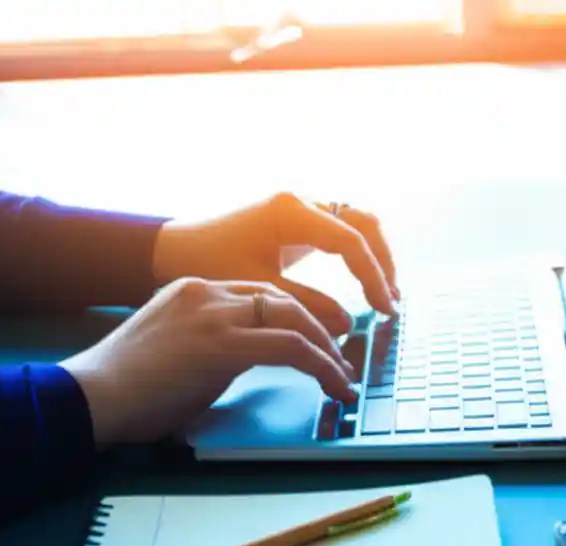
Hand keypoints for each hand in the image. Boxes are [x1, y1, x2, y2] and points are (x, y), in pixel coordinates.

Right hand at [59, 277, 357, 446]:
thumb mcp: (177, 353)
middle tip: (341, 359)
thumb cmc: (124, 390)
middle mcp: (207, 292)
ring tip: (343, 377)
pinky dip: (323, 368)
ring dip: (328, 351)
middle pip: (284, 299)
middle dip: (321, 330)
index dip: (296, 317)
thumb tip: (246, 363)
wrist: (89, 398)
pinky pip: (292, 348)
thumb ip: (212, 347)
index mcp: (194, 290)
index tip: (317, 341)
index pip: (261, 294)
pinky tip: (335, 387)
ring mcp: (215, 314)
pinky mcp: (223, 343)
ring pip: (295, 319)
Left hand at [150, 193, 398, 335]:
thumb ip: (306, 305)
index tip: (384, 309)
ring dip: (375, 255)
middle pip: (364, 222)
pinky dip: (359, 253)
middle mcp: (300, 200)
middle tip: (391, 301)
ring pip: (357, 222)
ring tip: (385, 293)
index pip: (350, 241)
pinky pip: (343, 228)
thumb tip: (347, 325)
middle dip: (383, 262)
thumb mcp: (259, 289)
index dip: (372, 277)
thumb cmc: (209, 265)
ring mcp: (301, 206)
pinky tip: (364, 281)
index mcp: (290, 211)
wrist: (174, 249)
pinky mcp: (299, 218)